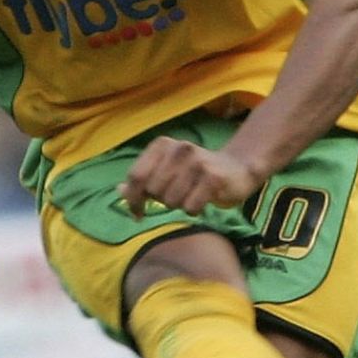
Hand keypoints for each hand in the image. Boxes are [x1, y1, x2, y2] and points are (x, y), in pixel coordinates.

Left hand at [118, 137, 263, 216]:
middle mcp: (179, 149)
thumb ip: (142, 179)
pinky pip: (190, 207)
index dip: (133, 199)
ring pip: (171, 201)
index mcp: (162, 145)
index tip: (138, 212)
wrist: (237, 169)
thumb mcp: (167, 170)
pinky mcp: (213, 178)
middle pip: (154, 191)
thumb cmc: (195, 173)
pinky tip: (203, 200)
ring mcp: (197, 162)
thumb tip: (119, 191)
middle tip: (177, 195)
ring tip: (191, 195)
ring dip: (180, 205)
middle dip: (162, 200)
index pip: (136, 176)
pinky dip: (195, 209)